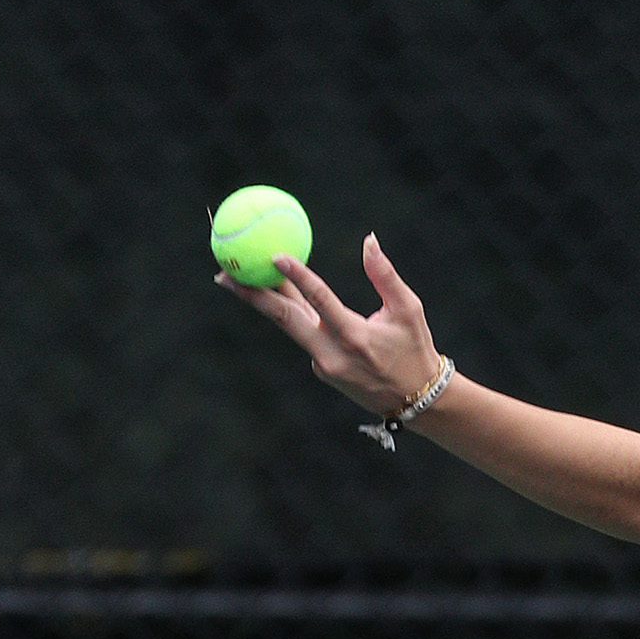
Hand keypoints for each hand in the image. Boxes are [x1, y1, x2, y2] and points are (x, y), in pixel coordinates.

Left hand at [216, 233, 440, 416]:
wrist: (415, 399)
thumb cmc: (415, 349)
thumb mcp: (409, 310)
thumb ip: (385, 275)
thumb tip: (368, 239)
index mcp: (355, 336)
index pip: (320, 300)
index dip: (298, 276)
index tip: (276, 255)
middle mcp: (332, 353)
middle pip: (284, 319)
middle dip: (251, 295)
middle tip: (223, 273)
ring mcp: (323, 365)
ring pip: (289, 326)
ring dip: (263, 301)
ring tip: (232, 278)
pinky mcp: (321, 370)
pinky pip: (304, 335)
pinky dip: (292, 314)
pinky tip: (277, 294)